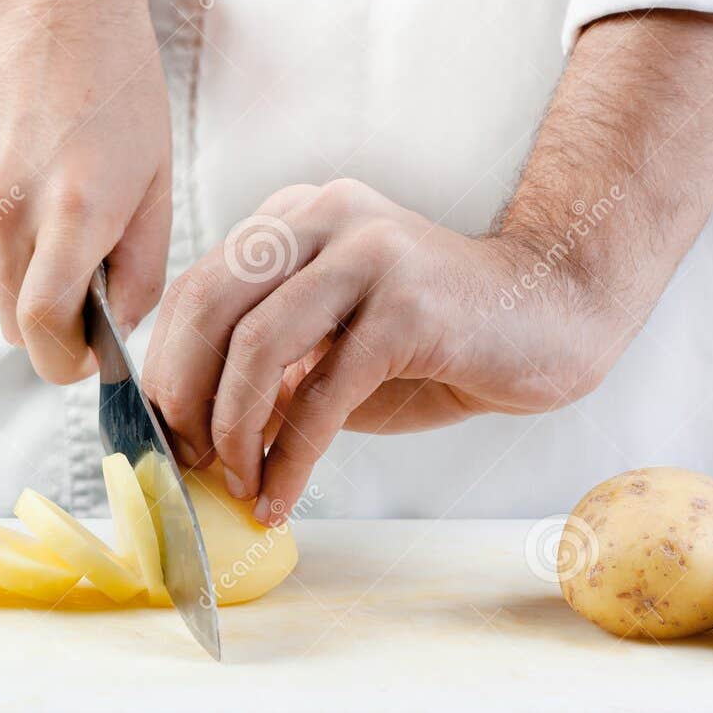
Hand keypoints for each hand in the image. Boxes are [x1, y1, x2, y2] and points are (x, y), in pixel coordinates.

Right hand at [0, 0, 170, 382]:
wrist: (48, 0)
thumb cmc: (119, 86)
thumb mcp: (157, 178)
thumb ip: (142, 267)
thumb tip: (117, 329)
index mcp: (74, 210)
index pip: (45, 329)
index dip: (66, 362)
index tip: (88, 360)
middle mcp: (9, 208)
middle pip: (15, 321)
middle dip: (54, 326)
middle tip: (90, 291)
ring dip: (29, 274)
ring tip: (63, 208)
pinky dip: (6, 237)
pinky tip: (31, 180)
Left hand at [143, 10, 712, 521]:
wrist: (550, 319)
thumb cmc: (434, 343)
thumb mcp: (330, 352)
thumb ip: (266, 373)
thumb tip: (191, 432)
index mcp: (294, 218)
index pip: (199, 287)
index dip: (167, 367)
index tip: (161, 433)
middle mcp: (323, 216)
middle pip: (211, 306)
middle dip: (184, 396)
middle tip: (184, 462)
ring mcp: (367, 252)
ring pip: (257, 346)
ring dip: (232, 431)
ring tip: (236, 485)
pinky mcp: (407, 304)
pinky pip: (323, 393)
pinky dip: (290, 457)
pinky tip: (282, 496)